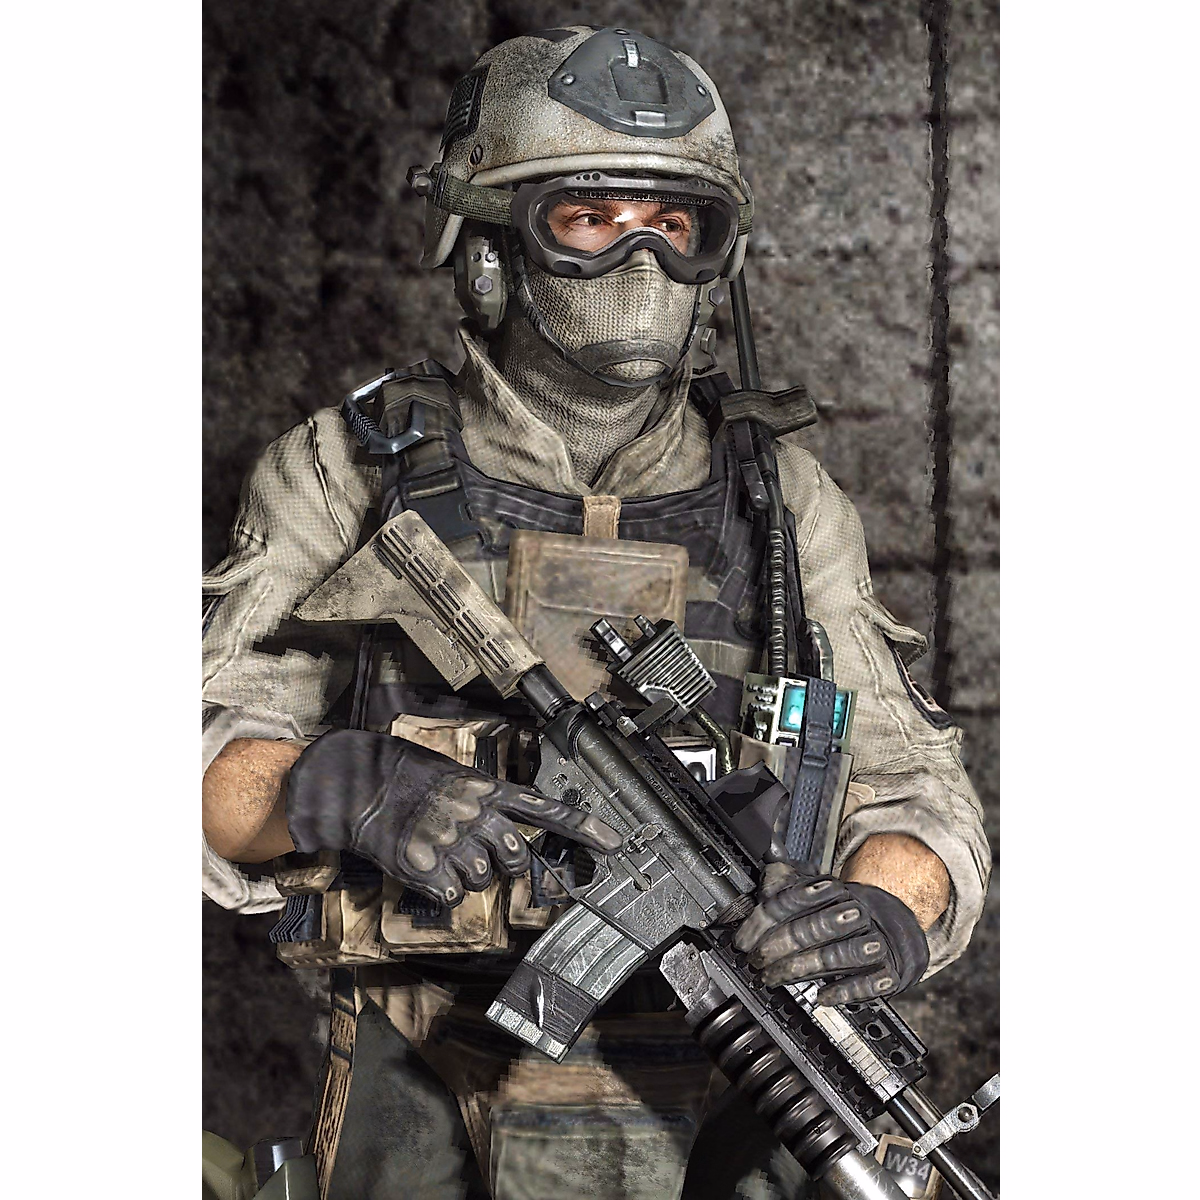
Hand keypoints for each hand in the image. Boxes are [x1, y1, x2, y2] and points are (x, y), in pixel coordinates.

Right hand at [286, 729, 621, 906]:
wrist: (362, 786)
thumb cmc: (409, 778)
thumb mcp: (459, 778)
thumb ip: (490, 802)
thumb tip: (513, 827)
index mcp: (489, 791)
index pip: (546, 810)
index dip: (584, 828)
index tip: (614, 843)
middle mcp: (478, 816)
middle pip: (517, 858)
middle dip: (506, 864)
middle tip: (480, 853)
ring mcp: (454, 842)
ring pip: (484, 880)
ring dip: (467, 875)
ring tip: (442, 851)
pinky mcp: (428, 867)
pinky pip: (452, 895)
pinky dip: (441, 889)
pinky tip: (427, 867)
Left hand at [733, 861, 929, 1005]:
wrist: (896, 924)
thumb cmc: (843, 910)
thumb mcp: (813, 891)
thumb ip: (786, 883)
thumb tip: (765, 878)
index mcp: (833, 891)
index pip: (792, 899)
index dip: (762, 922)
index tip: (743, 941)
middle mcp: (854, 912)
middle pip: (812, 928)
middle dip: (778, 948)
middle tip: (757, 962)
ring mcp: (874, 940)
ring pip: (838, 955)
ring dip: (803, 969)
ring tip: (777, 978)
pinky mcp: (890, 969)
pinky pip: (869, 982)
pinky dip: (844, 991)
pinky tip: (822, 997)